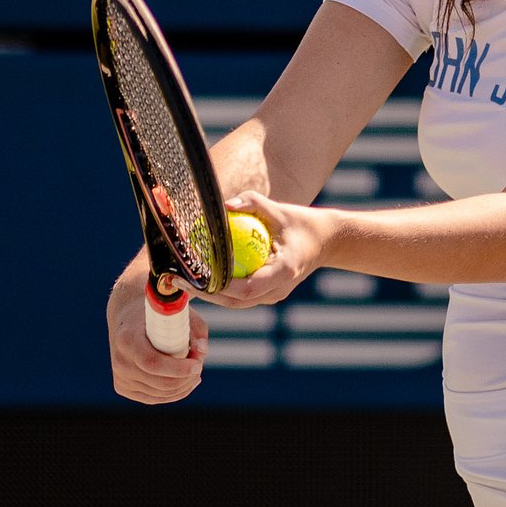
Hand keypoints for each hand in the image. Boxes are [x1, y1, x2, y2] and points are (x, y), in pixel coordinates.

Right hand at [106, 262, 207, 403]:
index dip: (179, 369)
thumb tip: (203, 352)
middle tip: (199, 367)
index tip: (198, 364)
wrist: (127, 316)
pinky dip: (172, 394)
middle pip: (159, 383)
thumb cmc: (157, 314)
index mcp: (128, 339)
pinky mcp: (122, 387)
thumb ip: (195, 330)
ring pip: (159, 394)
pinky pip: (153, 399)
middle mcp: (120, 361)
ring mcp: (120, 376)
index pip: (153, 363)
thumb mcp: (179, 313)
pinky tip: (185, 383)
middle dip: (186, 379)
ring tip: (194, 374)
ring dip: (182, 387)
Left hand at [196, 190, 330, 308]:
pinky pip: (240, 296)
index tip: (198, 275)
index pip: (247, 288)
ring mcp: (273, 295)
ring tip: (184, 280)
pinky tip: (201, 276)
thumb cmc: (301, 223)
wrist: (326, 242)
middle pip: (235, 301)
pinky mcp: (268, 294)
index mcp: (283, 272)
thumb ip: (252, 203)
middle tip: (179, 279)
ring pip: (235, 303)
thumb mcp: (280, 209)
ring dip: (210, 294)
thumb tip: (224, 205)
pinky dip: (221, 288)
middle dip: (205, 293)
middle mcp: (278, 290)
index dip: (220, 286)